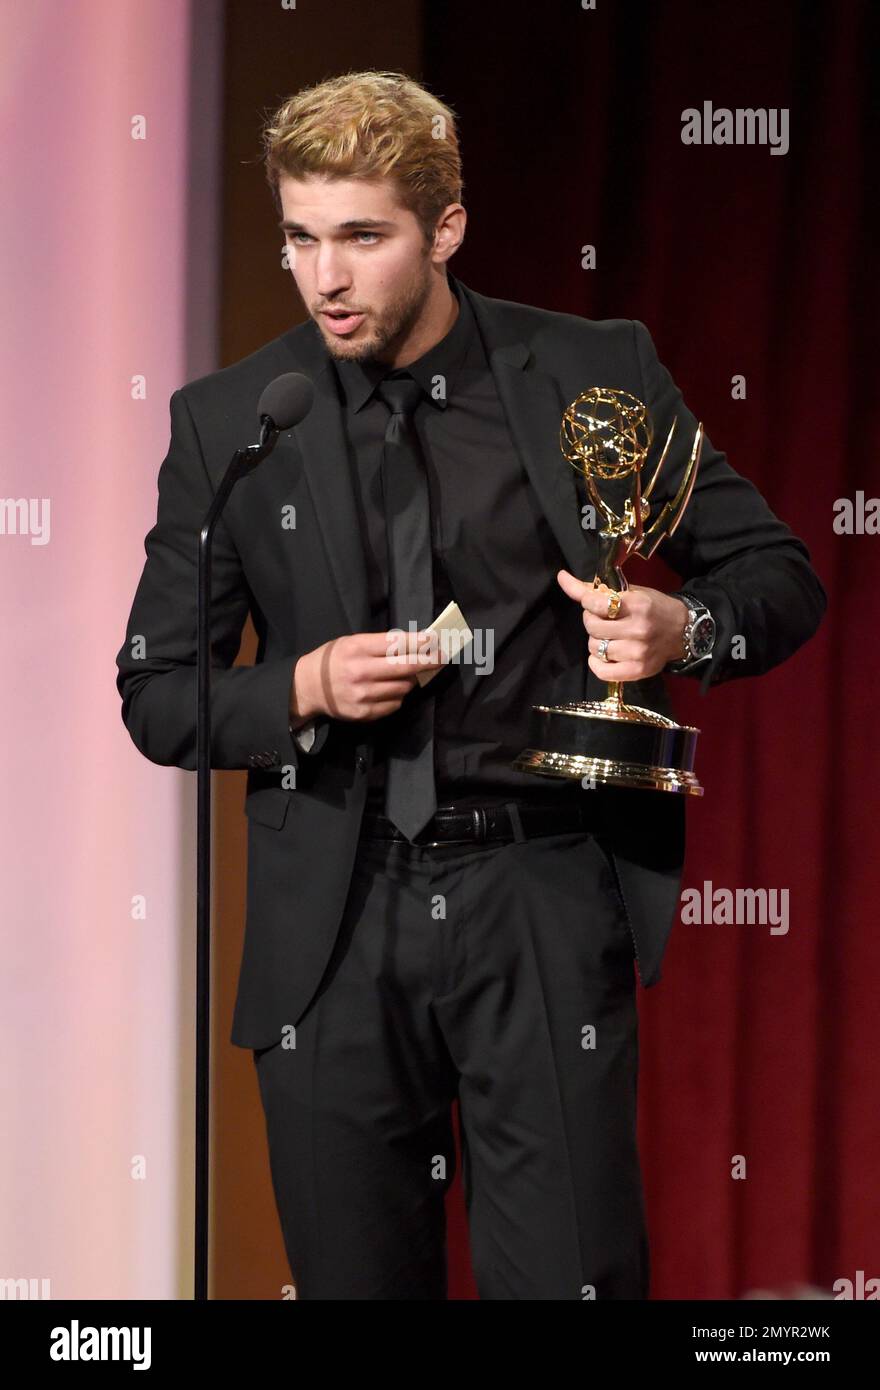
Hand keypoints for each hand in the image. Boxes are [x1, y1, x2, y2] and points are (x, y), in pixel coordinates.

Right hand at [291, 630, 446, 722]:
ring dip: (410, 680)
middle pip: (406, 668)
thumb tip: (416, 645)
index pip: (397, 644)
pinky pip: (394, 704)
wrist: (308, 687)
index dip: (420, 643)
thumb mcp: (352, 642)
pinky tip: (388, 689)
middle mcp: (361, 672)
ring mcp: (363, 695)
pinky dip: (397, 696)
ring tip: (404, 675)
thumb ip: (381, 644)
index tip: (436, 641)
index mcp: (357, 649)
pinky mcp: (364, 713)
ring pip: (403, 688)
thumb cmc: (333, 659)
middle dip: (428, 661)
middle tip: (442, 657)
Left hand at [556, 570, 688, 681]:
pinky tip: (605, 655)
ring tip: (608, 637)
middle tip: (603, 620)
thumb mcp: (630, 592)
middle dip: (591, 621)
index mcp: (637, 605)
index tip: (592, 603)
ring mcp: (638, 652)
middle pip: (592, 627)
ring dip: (596, 642)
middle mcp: (638, 629)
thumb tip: (562, 577)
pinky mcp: (638, 671)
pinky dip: (597, 663)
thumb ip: (596, 589)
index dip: (586, 602)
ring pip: (595, 648)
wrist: (684, 632)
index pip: (595, 604)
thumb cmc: (654, 608)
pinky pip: (602, 671)